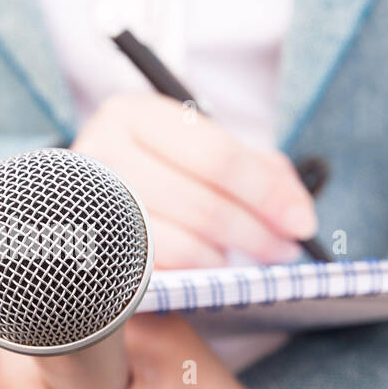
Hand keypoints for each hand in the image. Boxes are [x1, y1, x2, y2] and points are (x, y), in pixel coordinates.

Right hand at [71, 93, 317, 268]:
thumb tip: (298, 215)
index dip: (266, 193)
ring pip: (183, 243)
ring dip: (224, 258)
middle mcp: (104, 155)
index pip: (217, 156)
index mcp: (136, 115)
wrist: (86, 198)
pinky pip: (160, 273)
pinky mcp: (94, 252)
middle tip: (283, 251)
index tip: (301, 223)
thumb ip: (260, 172)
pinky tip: (204, 265)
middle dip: (256, 234)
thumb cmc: (160, 169)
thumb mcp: (205, 150)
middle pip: (203, 204)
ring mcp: (92, 208)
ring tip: (239, 257)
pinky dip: (193, 272)